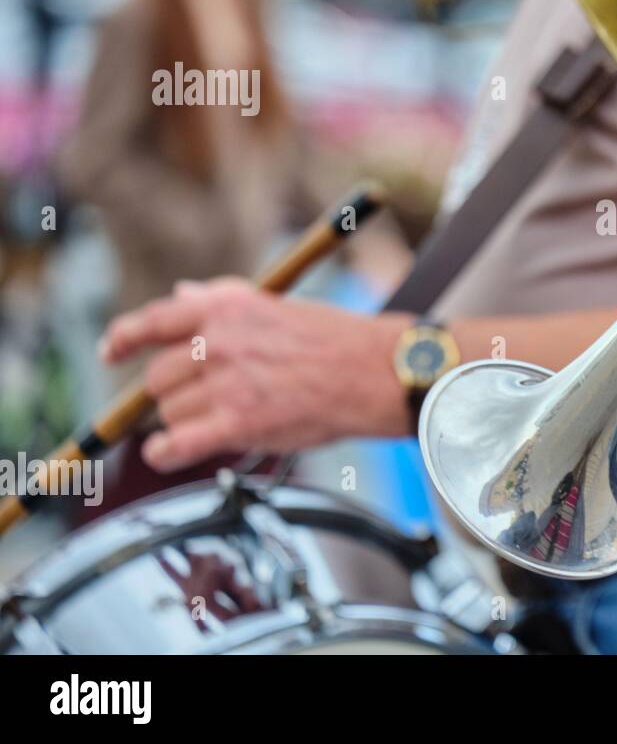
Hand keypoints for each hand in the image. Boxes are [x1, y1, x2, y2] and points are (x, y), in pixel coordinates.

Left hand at [100, 279, 413, 472]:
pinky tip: (166, 452)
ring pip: (171, 412)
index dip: (124, 339)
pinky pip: (176, 443)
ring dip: (184, 422)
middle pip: (159, 378)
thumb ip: (221, 300)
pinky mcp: (238, 423)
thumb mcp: (274, 304)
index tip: (112, 352)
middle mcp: (218, 341)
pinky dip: (165, 451)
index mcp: (225, 307)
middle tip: (200, 401)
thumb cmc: (335, 340)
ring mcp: (226, 383)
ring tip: (218, 422)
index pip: (154, 321)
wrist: (375, 373)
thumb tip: (181, 294)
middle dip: (172, 393)